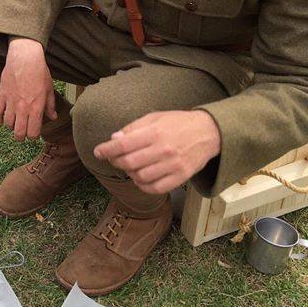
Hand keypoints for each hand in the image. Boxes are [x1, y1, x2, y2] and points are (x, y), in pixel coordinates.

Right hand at [0, 38, 56, 140]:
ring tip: (13, 124)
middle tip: (22, 135)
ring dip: (11, 126)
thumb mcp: (49, 89)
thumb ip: (50, 106)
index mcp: (36, 108)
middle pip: (19, 132)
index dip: (33, 136)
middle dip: (21, 137)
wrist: (25, 58)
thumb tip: (52, 117)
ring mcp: (11, 102)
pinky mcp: (2, 95)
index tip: (33, 133)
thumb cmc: (39, 72)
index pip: (33, 132)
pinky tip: (1, 119)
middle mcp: (23, 108)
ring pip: (7, 124)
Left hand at [93, 110, 221, 193]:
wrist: (209, 132)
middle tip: (113, 159)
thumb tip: (113, 139)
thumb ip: (132, 128)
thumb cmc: (178, 123)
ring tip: (130, 167)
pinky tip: (141, 178)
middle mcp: (163, 150)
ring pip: (141, 177)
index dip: (106, 150)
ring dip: (130, 174)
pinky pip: (156, 188)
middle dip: (115, 162)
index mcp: (155, 133)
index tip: (98, 152)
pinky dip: (144, 186)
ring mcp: (173, 165)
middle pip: (129, 163)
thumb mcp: (154, 118)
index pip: (123, 145)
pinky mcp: (182, 176)